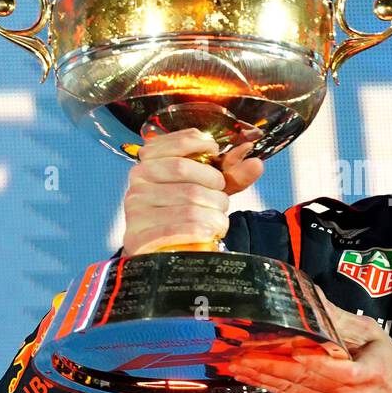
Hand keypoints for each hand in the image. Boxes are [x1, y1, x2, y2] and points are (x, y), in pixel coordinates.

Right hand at [123, 128, 263, 255]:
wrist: (161, 249)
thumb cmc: (185, 210)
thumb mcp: (208, 187)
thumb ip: (231, 173)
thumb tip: (256, 162)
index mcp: (150, 160)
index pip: (179, 143)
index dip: (204, 147)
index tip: (216, 157)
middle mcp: (138, 180)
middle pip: (184, 170)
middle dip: (214, 188)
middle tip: (221, 202)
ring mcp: (135, 208)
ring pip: (188, 203)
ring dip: (215, 215)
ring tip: (217, 221)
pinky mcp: (138, 236)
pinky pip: (177, 229)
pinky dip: (200, 230)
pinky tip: (208, 233)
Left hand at [225, 291, 391, 392]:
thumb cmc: (383, 359)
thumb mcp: (370, 333)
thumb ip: (339, 319)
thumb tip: (311, 296)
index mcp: (369, 373)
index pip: (337, 370)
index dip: (311, 360)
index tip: (285, 348)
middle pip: (307, 381)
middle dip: (271, 367)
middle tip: (242, 355)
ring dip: (265, 379)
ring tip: (239, 366)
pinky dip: (274, 388)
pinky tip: (255, 378)